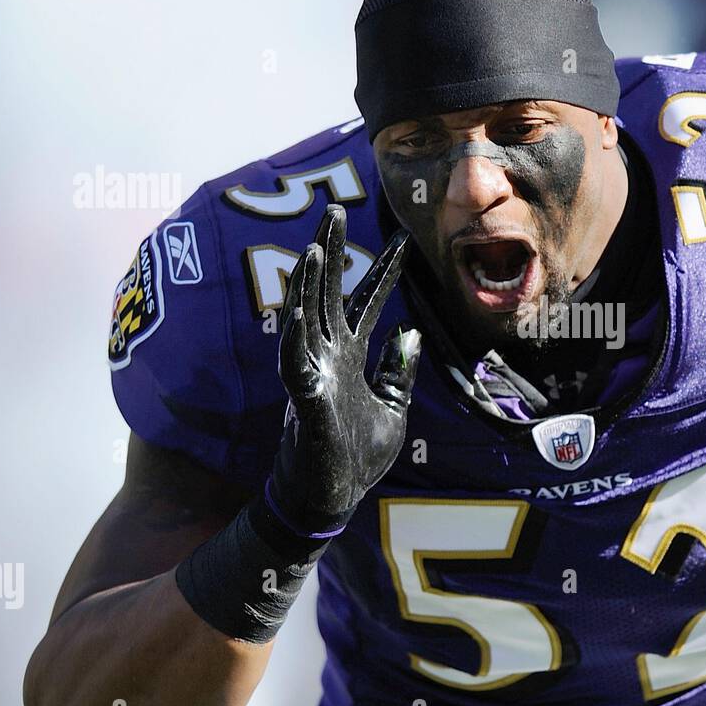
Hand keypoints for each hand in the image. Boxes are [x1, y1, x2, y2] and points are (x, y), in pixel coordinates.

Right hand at [268, 204, 420, 536]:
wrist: (334, 497)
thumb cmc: (358, 455)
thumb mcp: (394, 407)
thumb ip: (399, 370)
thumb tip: (411, 332)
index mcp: (350, 355)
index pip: (366, 301)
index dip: (382, 270)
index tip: (403, 239)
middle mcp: (328, 355)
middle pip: (328, 292)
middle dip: (330, 251)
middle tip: (334, 209)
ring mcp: (312, 373)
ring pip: (306, 317)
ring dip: (309, 282)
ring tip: (316, 246)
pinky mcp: (303, 399)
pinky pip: (294, 363)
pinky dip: (294, 336)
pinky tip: (296, 310)